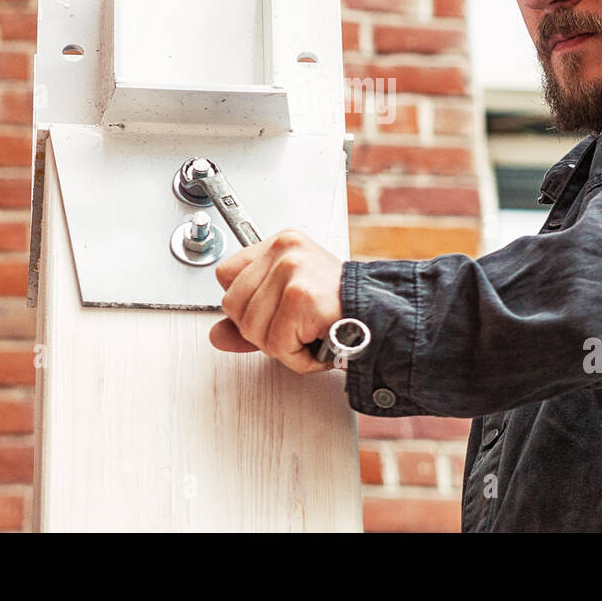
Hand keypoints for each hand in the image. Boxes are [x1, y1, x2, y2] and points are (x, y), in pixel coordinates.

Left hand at [209, 229, 343, 373]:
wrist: (385, 319)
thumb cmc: (342, 310)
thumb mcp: (288, 307)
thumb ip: (249, 319)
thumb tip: (216, 336)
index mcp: (281, 243)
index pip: (226, 275)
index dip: (246, 304)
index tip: (273, 311)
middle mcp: (284, 249)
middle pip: (232, 305)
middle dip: (261, 330)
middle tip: (296, 328)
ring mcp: (292, 270)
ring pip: (250, 328)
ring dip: (281, 346)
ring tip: (309, 334)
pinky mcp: (301, 296)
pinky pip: (275, 343)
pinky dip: (297, 357)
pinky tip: (317, 343)